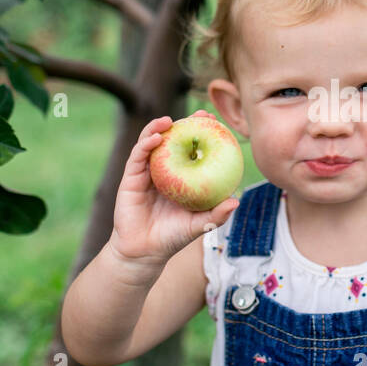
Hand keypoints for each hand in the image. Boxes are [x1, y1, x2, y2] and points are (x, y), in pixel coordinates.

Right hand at [106, 111, 239, 269]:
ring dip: (159, 127)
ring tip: (170, 121)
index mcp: (181, 177)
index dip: (203, 133)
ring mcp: (146, 172)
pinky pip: (138, 156)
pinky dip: (145, 144)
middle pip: (173, 140)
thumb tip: (236, 200)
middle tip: (201, 114)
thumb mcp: (199, 225)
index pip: (193, 149)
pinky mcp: (130, 178)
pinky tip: (155, 139)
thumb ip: (217, 214)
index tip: (216, 122)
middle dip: (186, 123)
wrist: (144, 251)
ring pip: (151, 142)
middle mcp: (163, 170)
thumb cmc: (172, 237)